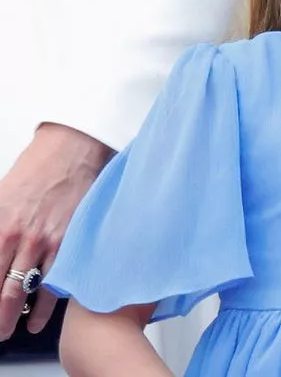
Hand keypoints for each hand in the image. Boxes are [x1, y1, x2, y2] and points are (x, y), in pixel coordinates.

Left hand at [0, 123, 111, 339]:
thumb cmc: (37, 168)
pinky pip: (56, 282)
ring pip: (25, 292)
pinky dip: (46, 305)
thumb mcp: (0, 195)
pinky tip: (40, 316)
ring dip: (15, 317)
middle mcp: (18, 238)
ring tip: (11, 330)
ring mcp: (46, 242)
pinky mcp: (71, 241)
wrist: (74, 149)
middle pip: (0, 291)